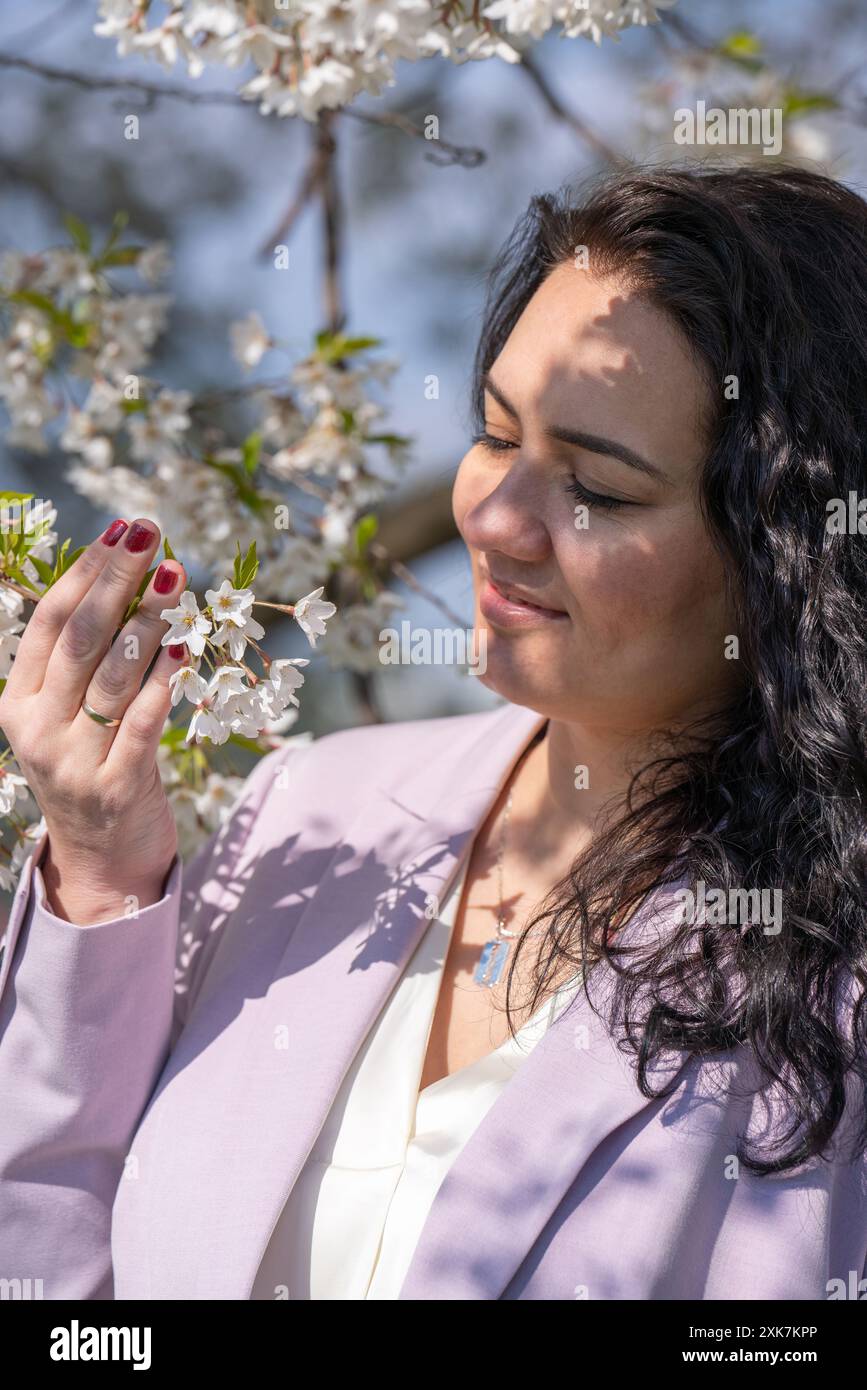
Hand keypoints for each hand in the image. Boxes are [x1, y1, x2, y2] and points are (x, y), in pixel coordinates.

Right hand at [0, 517, 188, 923]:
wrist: (101, 862)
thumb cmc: (92, 768)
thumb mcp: (70, 715)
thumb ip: (88, 659)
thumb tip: (128, 576)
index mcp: (17, 702)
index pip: (50, 622)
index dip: (86, 570)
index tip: (121, 528)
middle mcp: (37, 729)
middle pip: (81, 638)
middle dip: (117, 579)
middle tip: (151, 532)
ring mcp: (76, 761)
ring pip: (115, 675)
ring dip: (149, 619)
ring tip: (176, 575)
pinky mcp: (118, 788)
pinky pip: (144, 721)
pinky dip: (166, 679)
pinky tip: (186, 642)